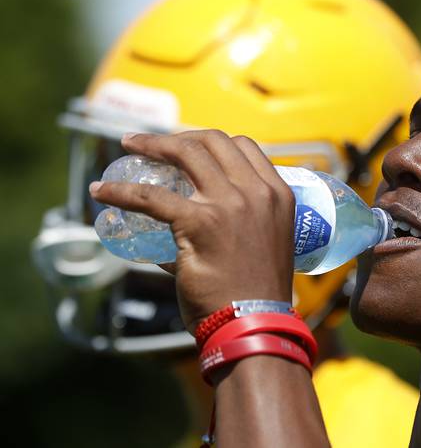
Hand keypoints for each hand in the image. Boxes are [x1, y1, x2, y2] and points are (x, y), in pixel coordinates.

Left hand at [89, 130, 295, 333]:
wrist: (255, 323)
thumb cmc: (257, 293)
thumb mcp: (268, 244)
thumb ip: (241, 225)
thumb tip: (190, 222)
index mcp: (279, 194)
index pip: (245, 147)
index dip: (212, 141)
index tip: (190, 147)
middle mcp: (258, 192)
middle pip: (214, 141)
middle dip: (179, 136)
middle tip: (153, 144)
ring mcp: (230, 204)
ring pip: (185, 153)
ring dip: (150, 144)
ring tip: (128, 146)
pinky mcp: (200, 222)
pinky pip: (151, 196)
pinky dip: (121, 191)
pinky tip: (102, 192)